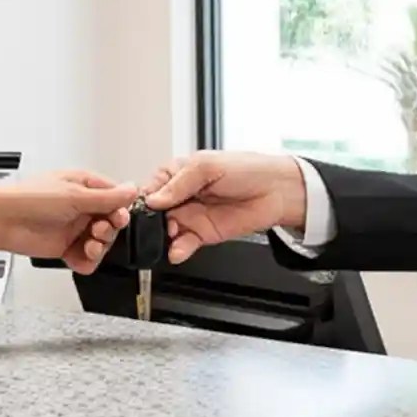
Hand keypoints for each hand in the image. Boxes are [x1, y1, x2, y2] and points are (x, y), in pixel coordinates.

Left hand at [0, 171, 137, 273]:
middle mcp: (80, 206)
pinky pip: (84, 258)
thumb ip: (107, 198)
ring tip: (89, 246)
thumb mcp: (75, 195)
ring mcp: (73, 227)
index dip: (120, 211)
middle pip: (110, 222)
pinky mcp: (64, 246)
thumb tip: (132, 189)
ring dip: (99, 247)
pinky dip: (86, 261)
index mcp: (84, 186)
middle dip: (109, 230)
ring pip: (100, 242)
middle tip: (99, 231)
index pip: (115, 198)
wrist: (2, 220)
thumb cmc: (30, 199)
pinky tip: (81, 258)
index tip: (118, 219)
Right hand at [142, 151, 305, 263]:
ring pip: (165, 230)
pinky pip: (183, 244)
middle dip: (149, 221)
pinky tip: (177, 249)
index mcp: (178, 173)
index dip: (142, 198)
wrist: (277, 191)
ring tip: (170, 235)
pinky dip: (177, 249)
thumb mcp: (208, 166)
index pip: (150, 187)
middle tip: (155, 223)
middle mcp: (181, 196)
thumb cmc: (247, 169)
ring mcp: (191, 216)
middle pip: (154, 213)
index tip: (139, 207)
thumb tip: (154, 199)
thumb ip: (179, 184)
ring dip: (162, 236)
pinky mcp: (203, 234)